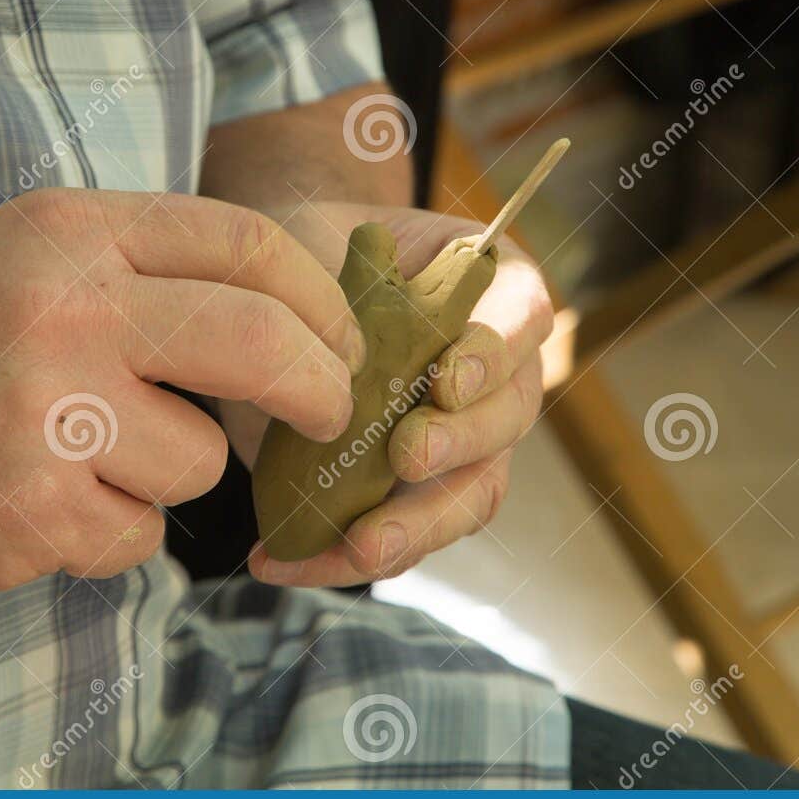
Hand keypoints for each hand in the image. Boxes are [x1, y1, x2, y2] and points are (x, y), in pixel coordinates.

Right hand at [0, 188, 364, 595]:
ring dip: (167, 473)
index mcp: (69, 232)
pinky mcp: (37, 510)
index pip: (248, 244)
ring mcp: (50, 414)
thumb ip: (140, 267)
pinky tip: (39, 500)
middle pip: (263, 346)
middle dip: (322, 390)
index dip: (319, 300)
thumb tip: (288, 310)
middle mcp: (65, 311)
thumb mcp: (24, 257)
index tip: (342, 341)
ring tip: (80, 457)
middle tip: (330, 414)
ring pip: (199, 460)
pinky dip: (109, 529)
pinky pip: (139, 532)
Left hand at [222, 202, 552, 586]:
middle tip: (407, 455)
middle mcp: (496, 375)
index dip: (492, 353)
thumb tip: (329, 342)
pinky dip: (345, 557)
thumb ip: (340, 275)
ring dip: (418, 528)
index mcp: (492, 292)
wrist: (277, 296)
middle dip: (460, 444)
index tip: (446, 379)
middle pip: (507, 420)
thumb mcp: (328, 238)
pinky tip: (287, 560)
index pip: (520, 317)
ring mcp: (464, 443)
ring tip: (360, 547)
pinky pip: (402, 537)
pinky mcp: (412, 495)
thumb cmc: (315, 254)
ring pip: (468, 497)